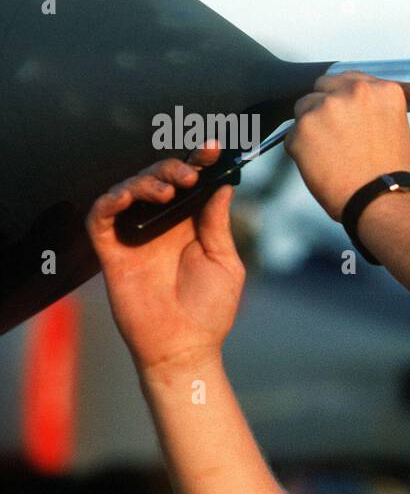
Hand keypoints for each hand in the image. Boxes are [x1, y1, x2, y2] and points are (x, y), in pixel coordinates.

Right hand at [85, 140, 244, 374]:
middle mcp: (162, 225)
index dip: (200, 162)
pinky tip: (129, 196)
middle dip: (173, 167)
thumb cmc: (209, 309)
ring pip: (129, 190)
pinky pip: (101, 217)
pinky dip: (111, 201)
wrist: (185, 347)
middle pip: (159, 179)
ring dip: (147, 180)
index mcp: (191, 225)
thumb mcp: (224, 260)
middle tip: (190, 173)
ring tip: (168, 188)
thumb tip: (223, 183)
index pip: (192, 184)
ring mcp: (135, 237)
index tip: (215, 147)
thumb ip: (217, 222)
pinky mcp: (111, 252)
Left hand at [285, 71, 409, 221]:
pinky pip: (292, 136)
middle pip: (323, 86)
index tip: (344, 111)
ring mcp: (325, 108)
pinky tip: (321, 166)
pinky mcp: (302, 128)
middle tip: (334, 135)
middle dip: (324, 105)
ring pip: (304, 108)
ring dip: (311, 127)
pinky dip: (301, 151)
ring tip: (331, 156)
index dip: (343, 96)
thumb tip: (351, 105)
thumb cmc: (388, 173)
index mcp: (382, 90)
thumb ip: (372, 108)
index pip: (350, 78)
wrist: (380, 200)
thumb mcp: (394, 127)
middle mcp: (354, 92)